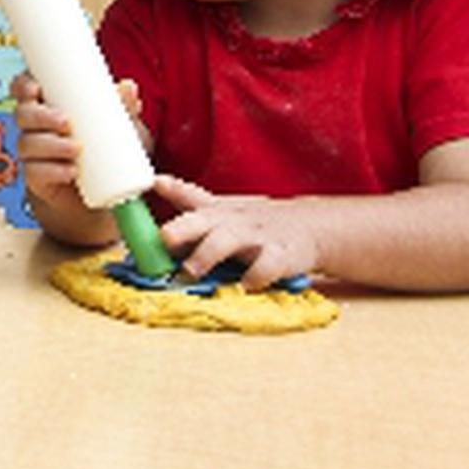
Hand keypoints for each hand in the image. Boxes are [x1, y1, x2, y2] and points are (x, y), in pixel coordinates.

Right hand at [10, 73, 141, 203]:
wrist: (103, 192)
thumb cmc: (106, 149)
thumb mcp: (118, 126)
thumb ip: (122, 107)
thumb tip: (128, 87)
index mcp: (46, 107)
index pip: (23, 90)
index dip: (23, 86)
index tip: (36, 88)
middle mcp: (33, 128)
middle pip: (22, 115)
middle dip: (40, 116)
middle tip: (66, 122)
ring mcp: (33, 154)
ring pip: (27, 144)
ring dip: (50, 145)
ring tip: (76, 150)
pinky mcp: (37, 179)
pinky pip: (34, 173)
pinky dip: (52, 171)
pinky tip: (70, 171)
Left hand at [151, 175, 319, 288]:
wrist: (311, 227)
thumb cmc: (255, 222)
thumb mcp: (221, 209)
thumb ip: (188, 199)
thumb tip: (157, 183)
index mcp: (216, 211)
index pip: (191, 196)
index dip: (173, 189)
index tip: (157, 183)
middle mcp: (232, 221)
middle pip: (204, 220)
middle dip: (183, 228)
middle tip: (165, 237)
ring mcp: (256, 236)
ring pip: (229, 241)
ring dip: (208, 253)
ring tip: (191, 269)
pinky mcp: (282, 255)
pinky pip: (268, 265)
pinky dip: (257, 275)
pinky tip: (245, 286)